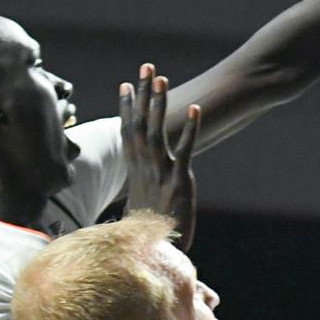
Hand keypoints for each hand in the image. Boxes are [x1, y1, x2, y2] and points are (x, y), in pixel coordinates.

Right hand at [120, 63, 200, 248]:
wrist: (156, 253)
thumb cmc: (148, 232)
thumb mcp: (139, 207)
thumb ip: (135, 193)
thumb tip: (129, 192)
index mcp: (135, 170)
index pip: (128, 132)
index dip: (127, 107)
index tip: (126, 85)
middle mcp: (145, 166)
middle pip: (140, 122)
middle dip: (143, 93)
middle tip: (146, 67)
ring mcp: (161, 171)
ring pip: (156, 129)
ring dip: (158, 102)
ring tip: (161, 78)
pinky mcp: (179, 179)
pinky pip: (183, 149)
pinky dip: (188, 129)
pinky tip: (193, 109)